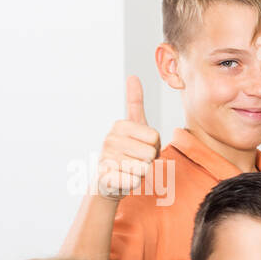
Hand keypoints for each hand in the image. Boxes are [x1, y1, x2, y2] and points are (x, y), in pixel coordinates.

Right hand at [96, 75, 160, 198]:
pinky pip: (134, 181)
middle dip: (149, 161)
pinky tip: (123, 179)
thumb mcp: (134, 126)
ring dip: (142, 172)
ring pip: (144, 168)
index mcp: (120, 125)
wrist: (110, 180)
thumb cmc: (128, 152)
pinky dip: (134, 183)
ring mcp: (106, 158)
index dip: (154, 146)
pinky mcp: (105, 177)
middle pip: (150, 153)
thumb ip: (135, 103)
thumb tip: (133, 76)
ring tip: (130, 169)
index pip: (155, 137)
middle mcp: (110, 139)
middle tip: (136, 160)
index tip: (142, 146)